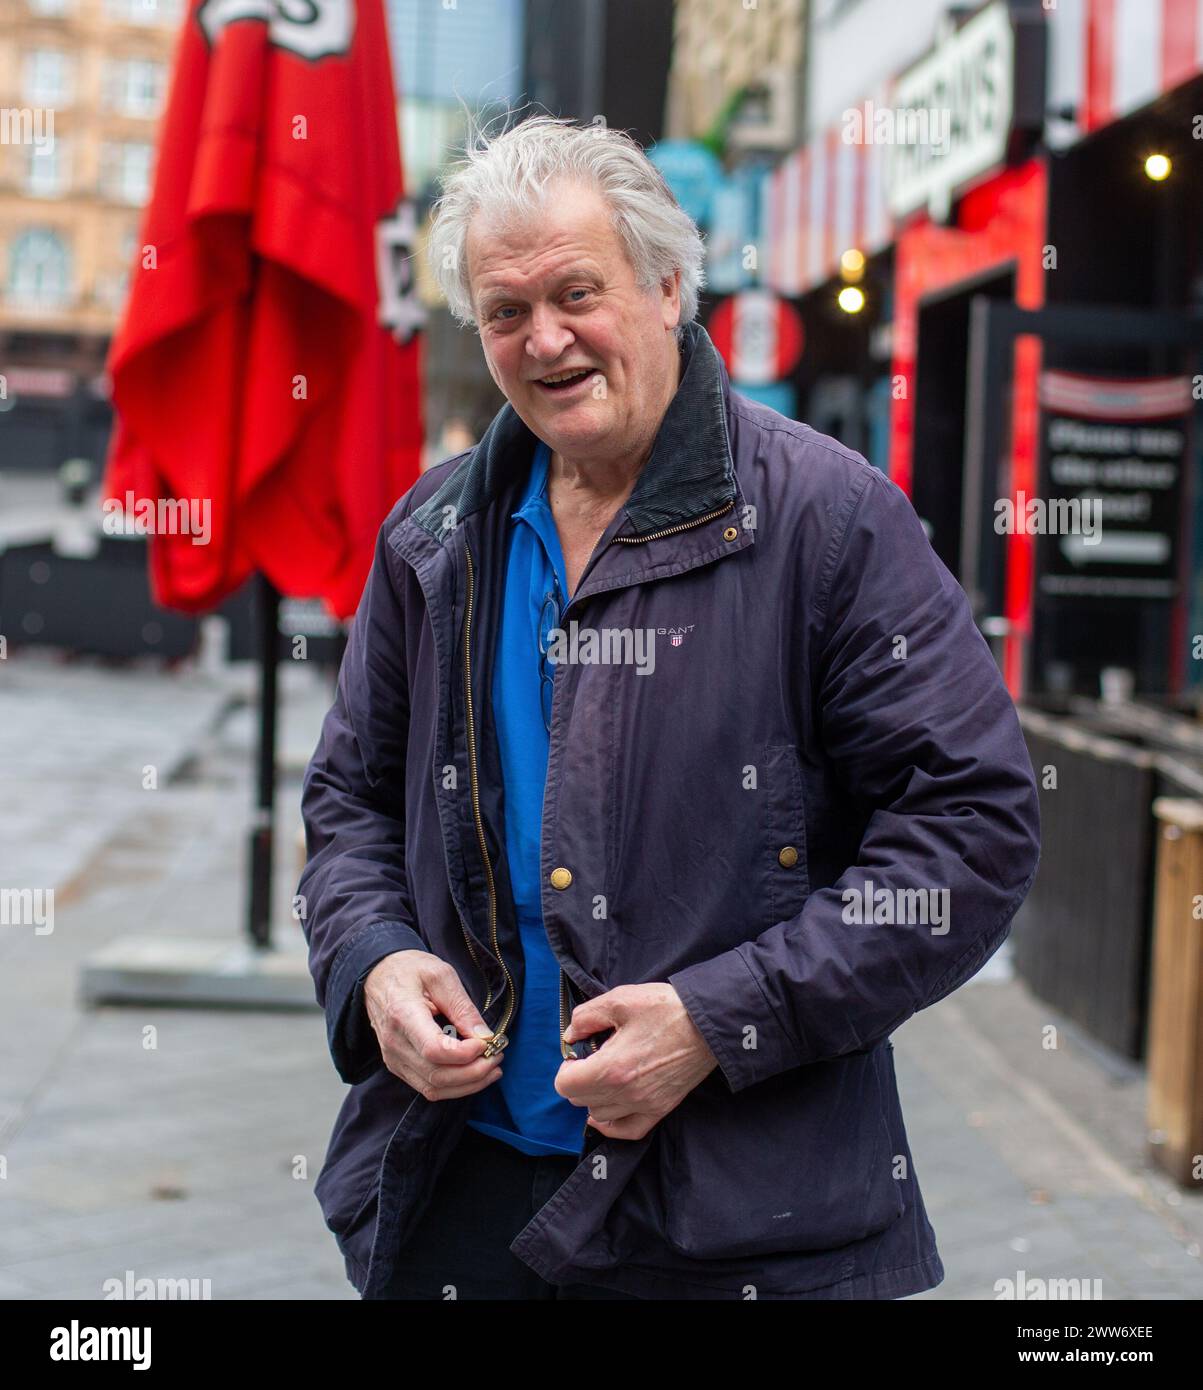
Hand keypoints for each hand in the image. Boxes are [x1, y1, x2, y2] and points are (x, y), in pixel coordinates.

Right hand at [363, 950, 502, 1100]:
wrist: (377, 975)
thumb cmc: (409, 970)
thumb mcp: (441, 975)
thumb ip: (463, 1007)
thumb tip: (485, 1036)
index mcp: (403, 1014)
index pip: (434, 1050)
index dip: (465, 1053)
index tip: (487, 1042)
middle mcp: (395, 1043)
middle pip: (437, 1075)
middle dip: (474, 1072)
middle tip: (497, 1056)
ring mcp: (394, 1058)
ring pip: (434, 1089)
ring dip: (468, 1084)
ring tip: (492, 1067)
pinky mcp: (398, 1066)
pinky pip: (428, 1088)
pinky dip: (454, 1087)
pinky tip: (473, 1073)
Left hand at [554, 982, 718, 1140]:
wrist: (708, 1024)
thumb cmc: (666, 1009)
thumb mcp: (620, 1000)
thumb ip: (586, 1017)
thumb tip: (571, 1035)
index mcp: (612, 1068)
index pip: (566, 1085)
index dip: (566, 1067)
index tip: (579, 1052)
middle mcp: (626, 1094)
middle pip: (580, 1100)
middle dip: (578, 1079)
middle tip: (592, 1058)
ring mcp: (645, 1105)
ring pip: (600, 1115)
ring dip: (594, 1097)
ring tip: (604, 1075)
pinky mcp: (661, 1109)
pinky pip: (627, 1131)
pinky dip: (612, 1124)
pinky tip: (608, 1109)